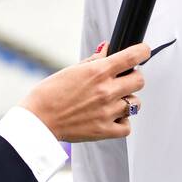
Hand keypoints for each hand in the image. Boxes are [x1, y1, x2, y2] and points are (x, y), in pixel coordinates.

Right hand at [19, 42, 149, 142]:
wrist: (38, 120)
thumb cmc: (49, 94)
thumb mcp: (71, 71)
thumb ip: (94, 62)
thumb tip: (107, 50)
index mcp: (98, 72)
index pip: (132, 57)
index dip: (142, 52)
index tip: (143, 52)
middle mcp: (106, 91)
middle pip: (139, 81)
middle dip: (133, 78)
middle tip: (122, 81)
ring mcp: (107, 112)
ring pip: (135, 104)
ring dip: (127, 101)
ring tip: (112, 102)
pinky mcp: (104, 130)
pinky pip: (127, 126)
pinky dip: (122, 122)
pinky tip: (111, 118)